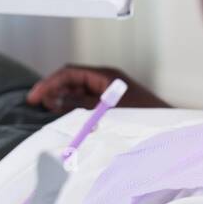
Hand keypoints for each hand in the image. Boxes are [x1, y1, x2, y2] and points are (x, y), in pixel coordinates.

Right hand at [27, 64, 168, 112]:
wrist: (167, 130)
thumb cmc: (144, 116)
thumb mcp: (105, 111)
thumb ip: (79, 105)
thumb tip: (55, 102)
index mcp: (105, 76)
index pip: (70, 73)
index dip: (49, 83)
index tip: (35, 97)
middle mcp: (106, 81)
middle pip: (72, 80)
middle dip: (53, 91)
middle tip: (39, 106)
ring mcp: (108, 93)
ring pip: (77, 92)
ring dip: (62, 100)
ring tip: (49, 113)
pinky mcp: (110, 105)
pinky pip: (86, 103)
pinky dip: (73, 108)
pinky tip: (66, 119)